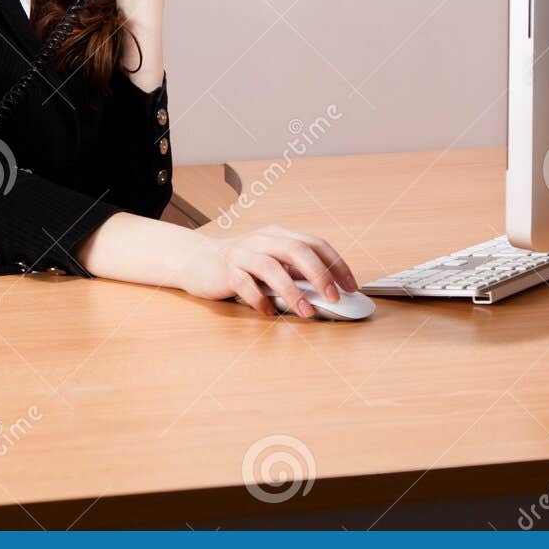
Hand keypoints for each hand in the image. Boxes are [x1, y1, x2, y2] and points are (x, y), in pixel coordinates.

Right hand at [182, 225, 358, 317]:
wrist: (197, 260)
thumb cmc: (241, 265)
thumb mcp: (271, 262)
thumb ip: (294, 272)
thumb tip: (326, 292)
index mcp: (279, 235)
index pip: (315, 243)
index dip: (336, 264)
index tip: (350, 286)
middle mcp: (262, 240)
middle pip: (297, 250)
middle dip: (320, 275)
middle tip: (334, 298)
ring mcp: (243, 254)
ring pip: (272, 268)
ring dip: (293, 292)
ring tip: (306, 312)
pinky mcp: (226, 271)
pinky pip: (246, 285)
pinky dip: (261, 300)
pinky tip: (270, 312)